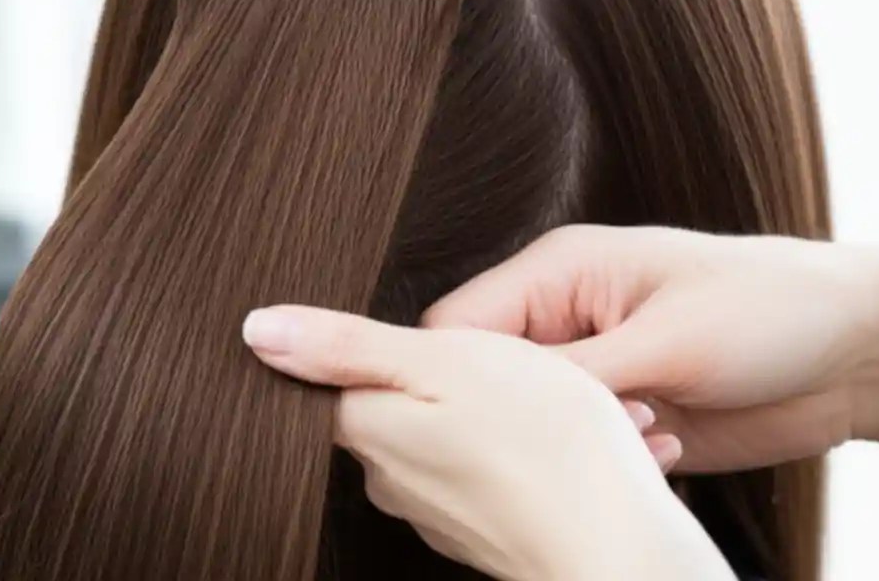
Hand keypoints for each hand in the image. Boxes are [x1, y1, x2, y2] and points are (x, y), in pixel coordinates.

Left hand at [243, 306, 733, 580]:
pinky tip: (587, 442)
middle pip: (403, 401)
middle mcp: (392, 481)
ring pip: (460, 435)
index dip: (385, 344)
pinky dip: (538, 451)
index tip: (440, 339)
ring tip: (571, 404)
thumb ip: (346, 345)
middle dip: (460, 376)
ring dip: (511, 412)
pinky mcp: (488, 530)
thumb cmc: (544, 444)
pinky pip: (501, 472)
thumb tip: (257, 330)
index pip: (339, 374)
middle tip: (526, 366)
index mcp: (369, 430)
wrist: (622, 547)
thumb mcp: (442, 361)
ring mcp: (441, 511)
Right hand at [424, 225, 878, 472]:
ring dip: (578, 440)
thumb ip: (571, 369)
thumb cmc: (767, 308)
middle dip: (524, 414)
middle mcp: (563, 319)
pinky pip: (582, 449)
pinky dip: (614, 459)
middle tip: (583, 426)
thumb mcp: (663, 336)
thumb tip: (494, 397)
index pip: (458, 323)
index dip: (456, 372)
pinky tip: (665, 446)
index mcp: (557, 273)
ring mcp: (593, 371)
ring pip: (532, 422)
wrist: (856, 353)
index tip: (481, 412)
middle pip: (488, 378)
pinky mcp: (623, 414)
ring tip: (642, 429)